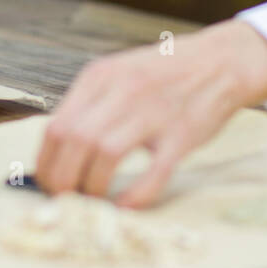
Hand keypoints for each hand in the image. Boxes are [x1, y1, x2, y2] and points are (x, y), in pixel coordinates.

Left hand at [35, 19, 266, 208]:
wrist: (220, 61)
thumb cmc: (164, 74)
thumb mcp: (119, 74)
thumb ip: (89, 105)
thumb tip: (57, 152)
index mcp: (101, 76)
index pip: (55, 128)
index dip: (46, 165)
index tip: (49, 184)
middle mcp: (123, 90)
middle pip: (74, 142)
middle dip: (63, 181)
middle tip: (67, 199)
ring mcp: (154, 111)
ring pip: (105, 154)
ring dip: (92, 188)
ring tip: (94, 202)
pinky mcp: (182, 134)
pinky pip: (152, 173)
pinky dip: (133, 196)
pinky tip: (125, 206)